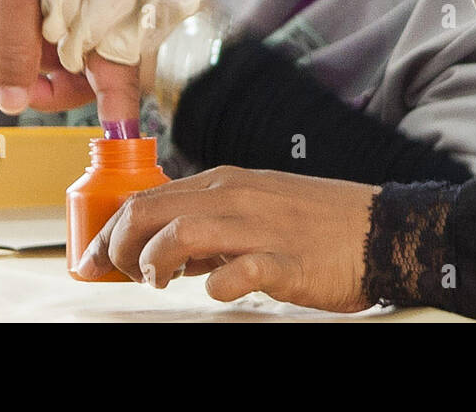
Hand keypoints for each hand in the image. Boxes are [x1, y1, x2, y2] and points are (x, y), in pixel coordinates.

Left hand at [76, 166, 378, 312]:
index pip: (147, 197)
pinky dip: (218, 284)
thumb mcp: (257, 207)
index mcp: (226, 183)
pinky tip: (217, 291)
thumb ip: (211, 224)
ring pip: (181, 233)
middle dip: (118, 246)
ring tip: (159, 282)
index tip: (93, 258)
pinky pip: (239, 271)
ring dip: (154, 262)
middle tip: (118, 274)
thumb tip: (165, 250)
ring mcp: (260, 228)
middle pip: (151, 211)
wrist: (382, 228)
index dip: (109, 229)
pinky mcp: (286, 261)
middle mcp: (236, 198)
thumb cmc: (320, 222)